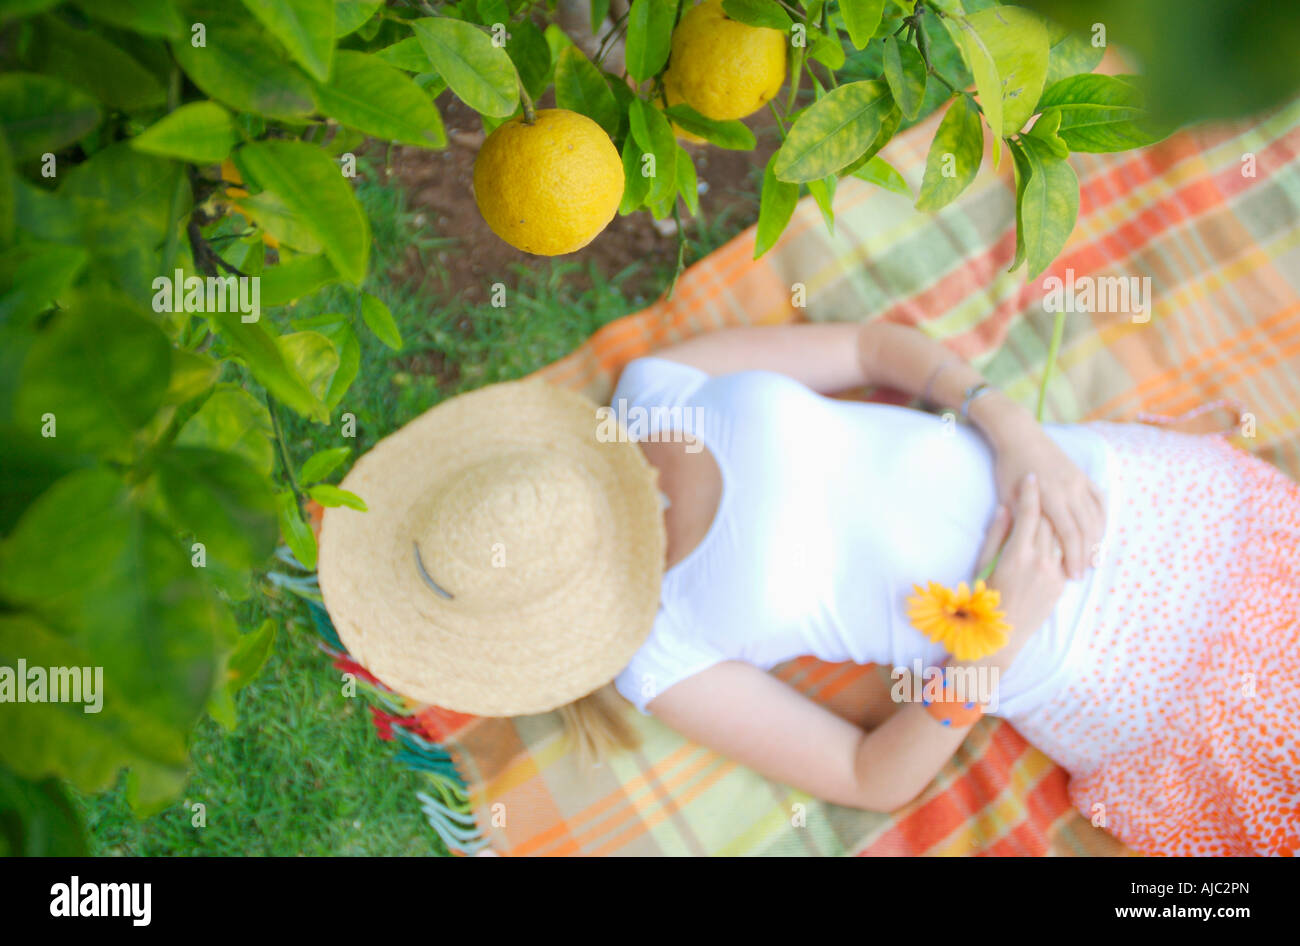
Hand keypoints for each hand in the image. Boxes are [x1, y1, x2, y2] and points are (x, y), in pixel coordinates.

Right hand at [973, 475, 1067, 650]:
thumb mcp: (984, 564)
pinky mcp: (1061, 585)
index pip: (1029, 515)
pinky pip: (1067, 554)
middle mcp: (1040, 562)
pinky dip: (1067, 539)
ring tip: (1056, 502)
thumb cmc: (984, 598)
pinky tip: (1064, 528)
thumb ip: (997, 535)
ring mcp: (1054, 574)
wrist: (1002, 635)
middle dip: (1047, 500)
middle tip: (1044, 483)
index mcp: (1017, 555)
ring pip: (1063, 536)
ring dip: (1059, 518)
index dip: (1030, 493)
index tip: (1030, 476)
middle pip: (1050, 521)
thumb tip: (1007, 509)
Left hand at [988, 419, 1105, 579]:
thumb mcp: (1009, 497)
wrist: (1020, 436)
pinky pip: (1099, 502)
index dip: (1073, 558)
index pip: (1069, 535)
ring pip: (1096, 517)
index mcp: (1050, 496)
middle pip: (1086, 530)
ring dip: (1096, 540)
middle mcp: (1070, 489)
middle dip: (1086, 555)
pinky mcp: (1083, 476)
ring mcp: (1079, 482)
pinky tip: (1098, 535)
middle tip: (1081, 574)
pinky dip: (1101, 520)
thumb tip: (1028, 549)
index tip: (1072, 575)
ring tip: (1091, 560)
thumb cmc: (1009, 468)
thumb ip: (1021, 521)